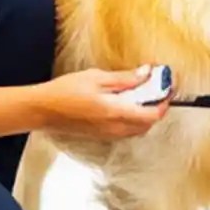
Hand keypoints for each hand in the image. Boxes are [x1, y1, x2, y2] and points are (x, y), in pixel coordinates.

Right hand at [33, 66, 170, 139]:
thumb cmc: (66, 92)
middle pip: (148, 124)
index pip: (152, 114)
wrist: (43, 110)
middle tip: (157, 89)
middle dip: (156, 107)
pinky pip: (126, 130)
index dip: (164, 101)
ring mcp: (109, 135)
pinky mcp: (101, 136)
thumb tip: (146, 74)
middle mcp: (116, 128)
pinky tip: (126, 104)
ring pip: (138, 129)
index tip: (167, 87)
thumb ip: (124, 79)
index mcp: (117, 113)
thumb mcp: (97, 78)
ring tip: (142, 94)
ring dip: (145, 114)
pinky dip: (133, 119)